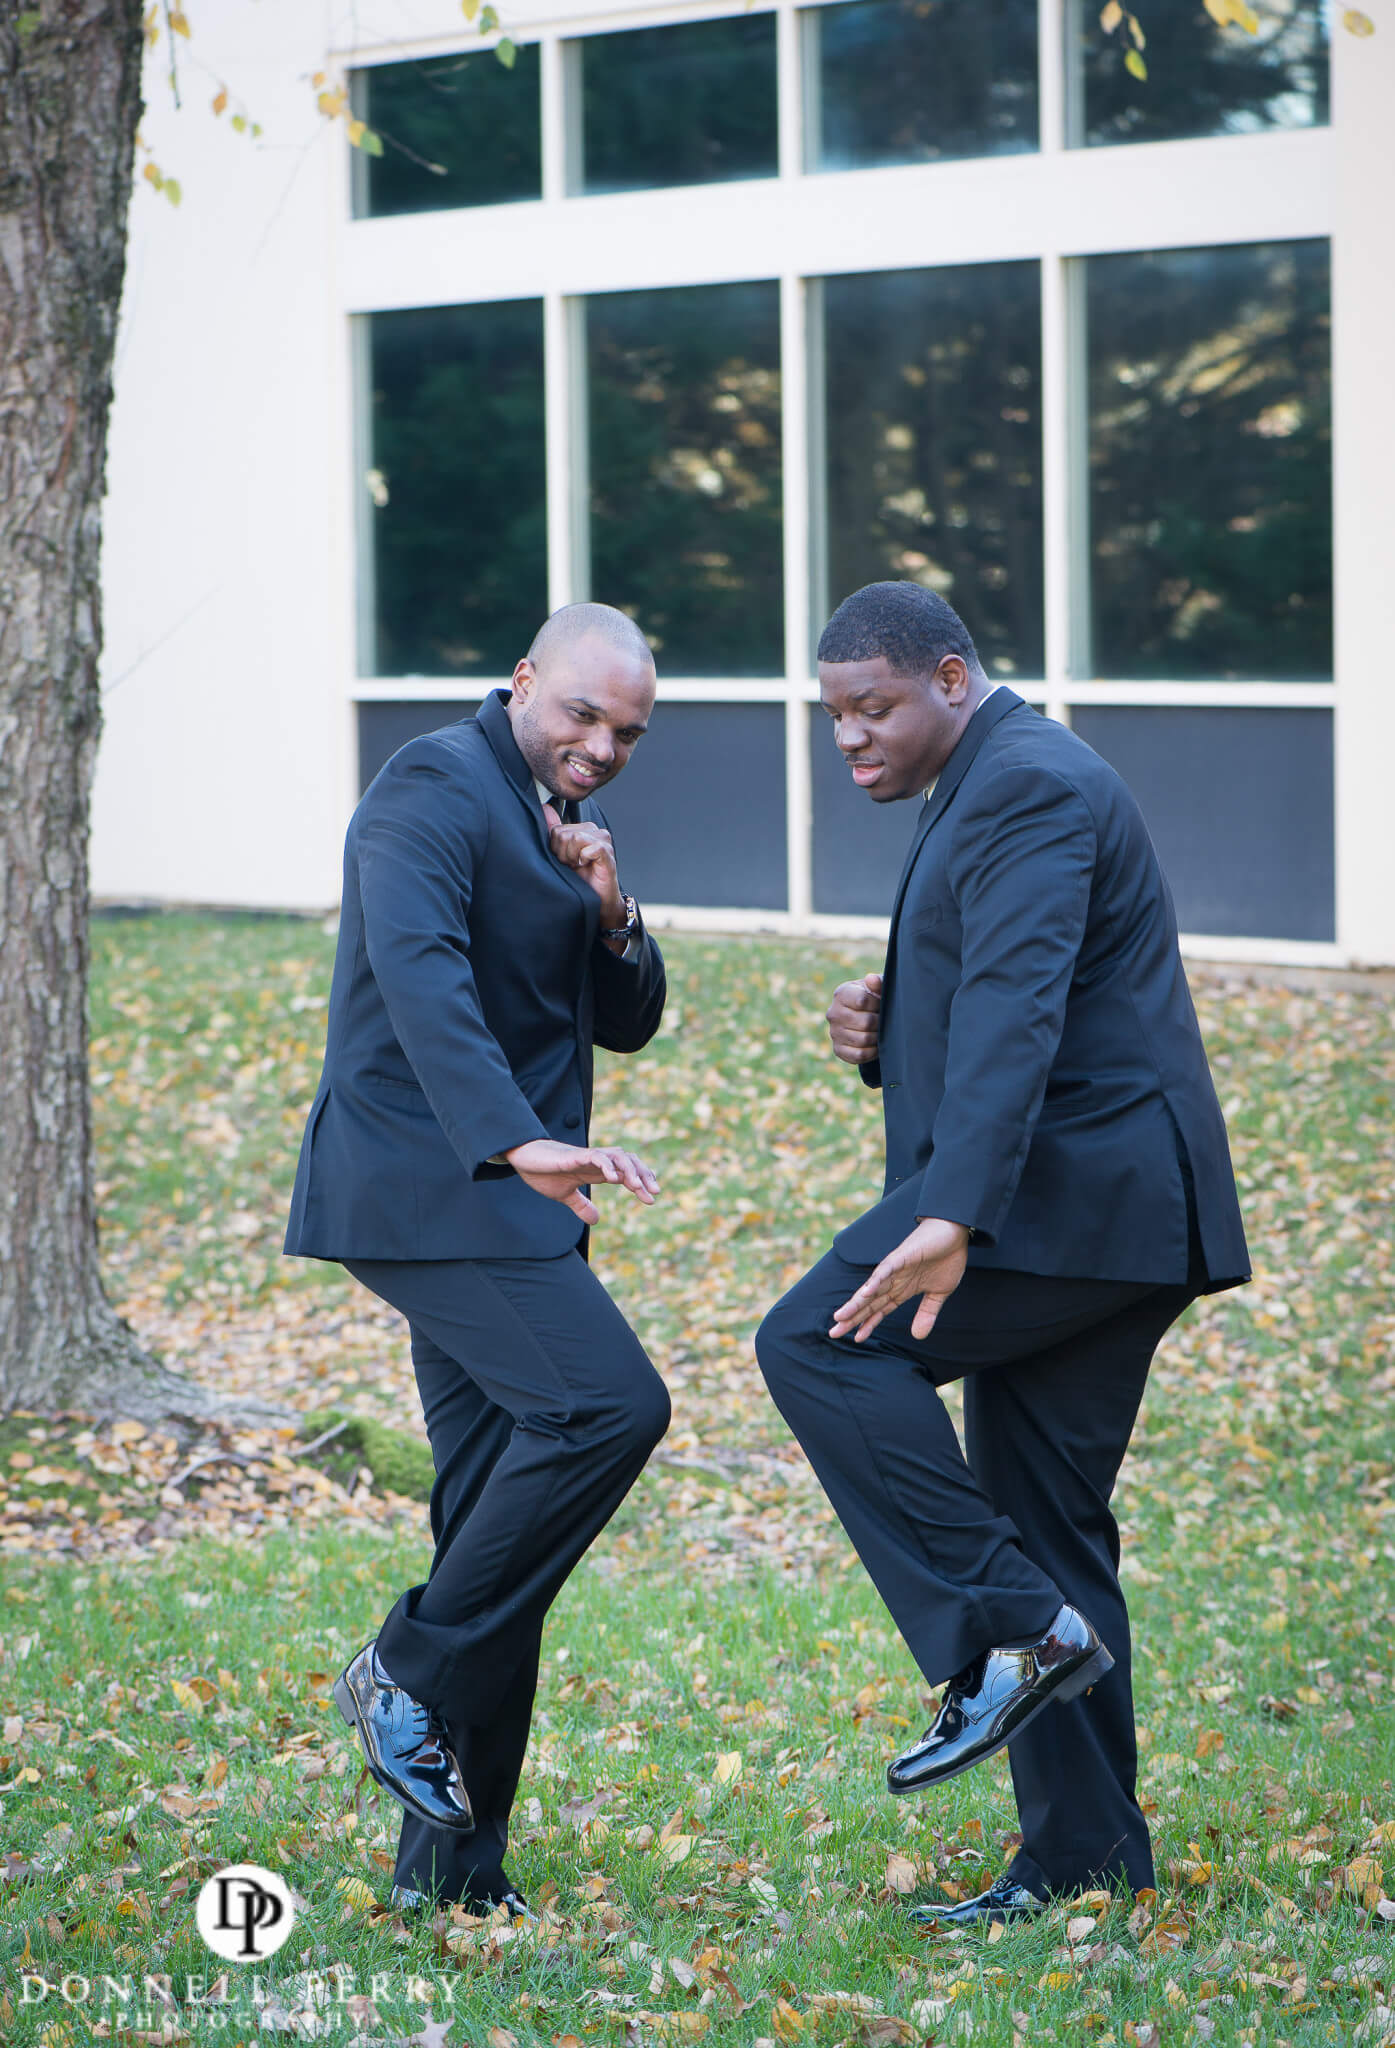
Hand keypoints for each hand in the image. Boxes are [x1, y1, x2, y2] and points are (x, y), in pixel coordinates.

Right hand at [504, 1138, 658, 1224]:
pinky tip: (614, 1179)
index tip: (652, 1199)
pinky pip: (596, 1156)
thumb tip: (596, 1220)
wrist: (522, 1159)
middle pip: (629, 1161)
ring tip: (637, 1187)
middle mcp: (597, 1161)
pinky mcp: (574, 1155)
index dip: (642, 1183)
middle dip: (644, 1175)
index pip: (627, 1173)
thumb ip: (581, 1206)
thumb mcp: (564, 1196)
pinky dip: (607, 1165)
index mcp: (597, 1170)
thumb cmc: (542, 1172)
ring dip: (630, 1170)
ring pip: (618, 1156)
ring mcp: (587, 1156)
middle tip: (655, 1193)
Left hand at [544, 809, 623, 925]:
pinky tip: (589, 866)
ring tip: (580, 866)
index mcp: (582, 829)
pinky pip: (588, 848)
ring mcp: (602, 839)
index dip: (556, 849)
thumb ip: (554, 831)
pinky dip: (584, 860)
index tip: (566, 860)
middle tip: (573, 865)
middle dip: (563, 854)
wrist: (598, 900)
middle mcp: (594, 830)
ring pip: (574, 838)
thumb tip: (545, 809)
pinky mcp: (607, 850)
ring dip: (573, 858)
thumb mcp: (562, 854)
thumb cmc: (582, 879)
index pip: (556, 830)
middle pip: (563, 834)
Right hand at [827, 972, 882, 1064]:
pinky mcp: (838, 1049)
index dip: (877, 1004)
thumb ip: (877, 982)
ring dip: (877, 1037)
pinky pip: (858, 1055)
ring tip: (882, 1032)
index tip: (881, 1005)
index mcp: (841, 994)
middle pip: (865, 1023)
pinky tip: (876, 1045)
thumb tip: (872, 979)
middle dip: (880, 1023)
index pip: (862, 1001)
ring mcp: (834, 1032)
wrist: (866, 1016)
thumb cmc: (874, 998)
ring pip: (863, 1040)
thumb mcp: (877, 987)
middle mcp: (833, 1013)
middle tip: (884, 1021)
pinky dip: (872, 1052)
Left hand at [830, 1217, 969, 1343]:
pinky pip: (885, 1270)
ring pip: (871, 1289)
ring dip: (856, 1303)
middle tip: (833, 1333)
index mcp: (901, 1289)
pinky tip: (865, 1293)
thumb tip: (918, 1336)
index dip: (867, 1324)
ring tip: (840, 1317)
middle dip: (852, 1317)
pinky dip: (875, 1281)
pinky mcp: (901, 1257)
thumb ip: (927, 1313)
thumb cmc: (947, 1257)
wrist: (955, 1232)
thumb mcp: (939, 1293)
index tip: (856, 1339)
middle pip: (868, 1302)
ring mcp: (895, 1268)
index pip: (879, 1310)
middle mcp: (893, 1280)